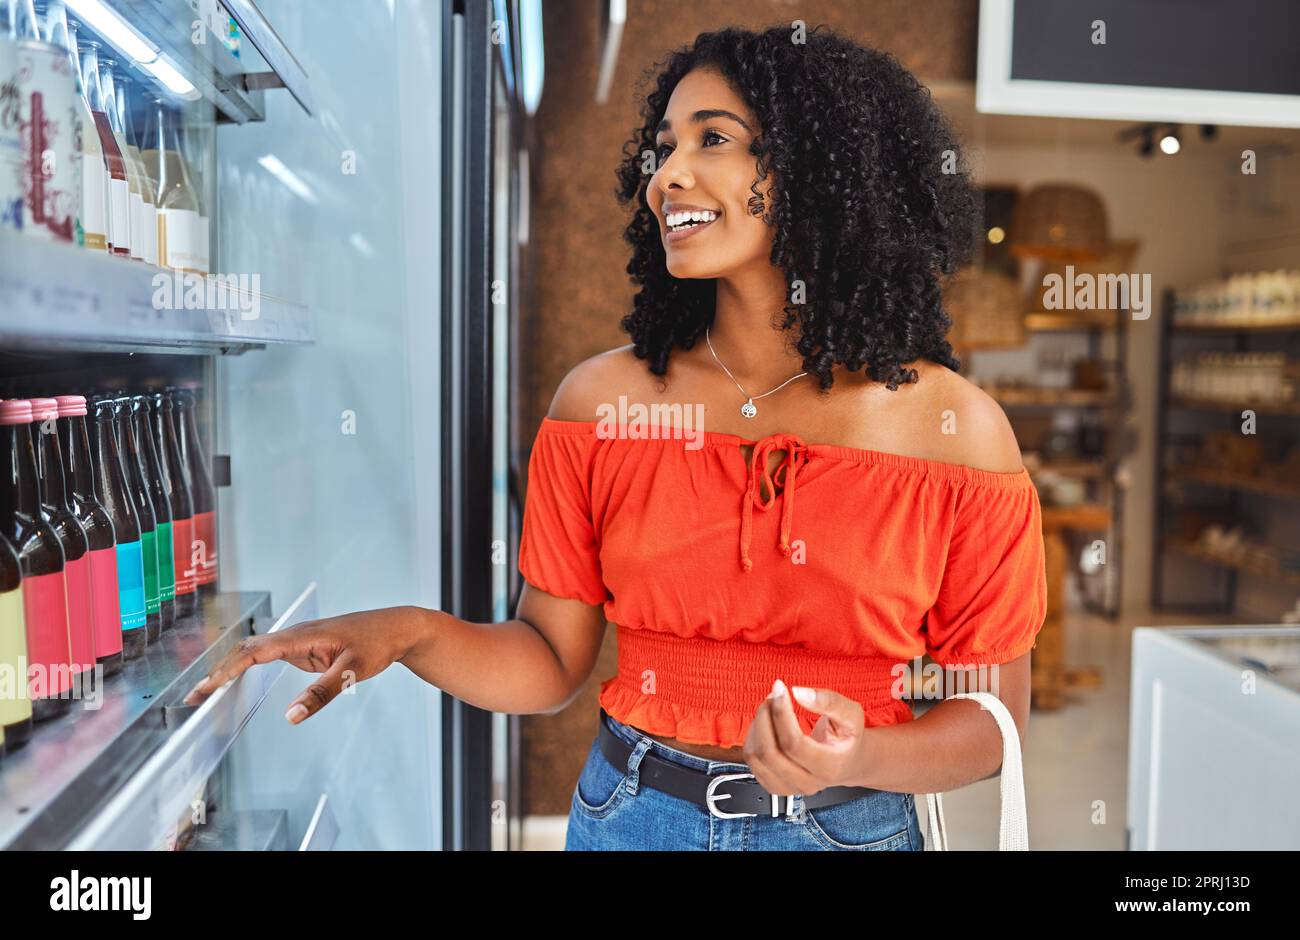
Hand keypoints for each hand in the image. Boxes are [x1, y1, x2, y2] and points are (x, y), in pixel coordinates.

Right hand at [181, 607, 422, 723]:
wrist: (395, 628)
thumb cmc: (376, 644)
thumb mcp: (351, 672)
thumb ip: (321, 694)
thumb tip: (291, 717)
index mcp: (301, 636)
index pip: (253, 653)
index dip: (227, 670)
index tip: (207, 688)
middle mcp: (294, 635)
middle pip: (245, 650)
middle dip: (218, 671)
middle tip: (194, 698)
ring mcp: (297, 641)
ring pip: (253, 652)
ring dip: (228, 668)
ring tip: (205, 692)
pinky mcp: (302, 649)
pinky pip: (266, 656)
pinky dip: (245, 667)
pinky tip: (234, 681)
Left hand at [743, 679, 870, 795]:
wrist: (846, 762)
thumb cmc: (848, 738)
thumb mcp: (851, 714)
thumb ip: (829, 701)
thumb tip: (798, 693)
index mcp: (829, 767)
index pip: (794, 744)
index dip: (781, 714)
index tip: (780, 690)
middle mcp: (808, 783)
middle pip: (769, 753)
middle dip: (765, 717)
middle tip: (773, 696)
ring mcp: (789, 787)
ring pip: (755, 757)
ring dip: (756, 725)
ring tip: (769, 708)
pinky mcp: (774, 785)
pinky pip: (751, 761)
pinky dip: (753, 737)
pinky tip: (766, 725)